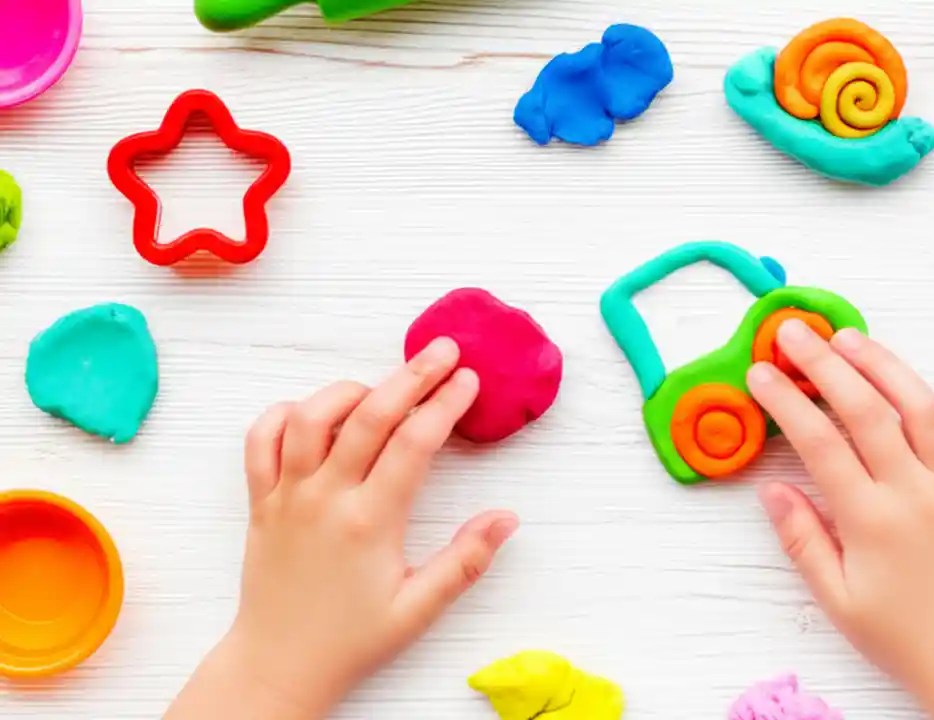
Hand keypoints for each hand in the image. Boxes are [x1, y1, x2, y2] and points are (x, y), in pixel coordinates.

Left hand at [166, 338, 517, 719]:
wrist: (278, 665)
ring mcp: (287, 496)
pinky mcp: (260, 501)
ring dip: (350, 389)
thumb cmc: (350, 640)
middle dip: (412, 375)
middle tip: (444, 351)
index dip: (445, 405)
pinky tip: (315, 413)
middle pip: (369, 416)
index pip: (413, 444)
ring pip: (310, 417)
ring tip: (382, 385)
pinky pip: (260, 440)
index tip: (469, 381)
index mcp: (369, 523)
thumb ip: (464, 560)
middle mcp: (325, 499)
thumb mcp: (418, 609)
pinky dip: (285, 413)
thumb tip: (506, 517)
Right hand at [747, 320, 933, 719]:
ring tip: (852, 339)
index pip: (819, 443)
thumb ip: (802, 539)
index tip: (761, 373)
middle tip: (795, 333)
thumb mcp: (835, 597)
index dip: (786, 401)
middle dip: (825, 364)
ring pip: (922, 409)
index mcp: (870, 520)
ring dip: (886, 366)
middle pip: (865, 410)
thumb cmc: (900, 634)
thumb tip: (772, 489)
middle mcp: (914, 494)